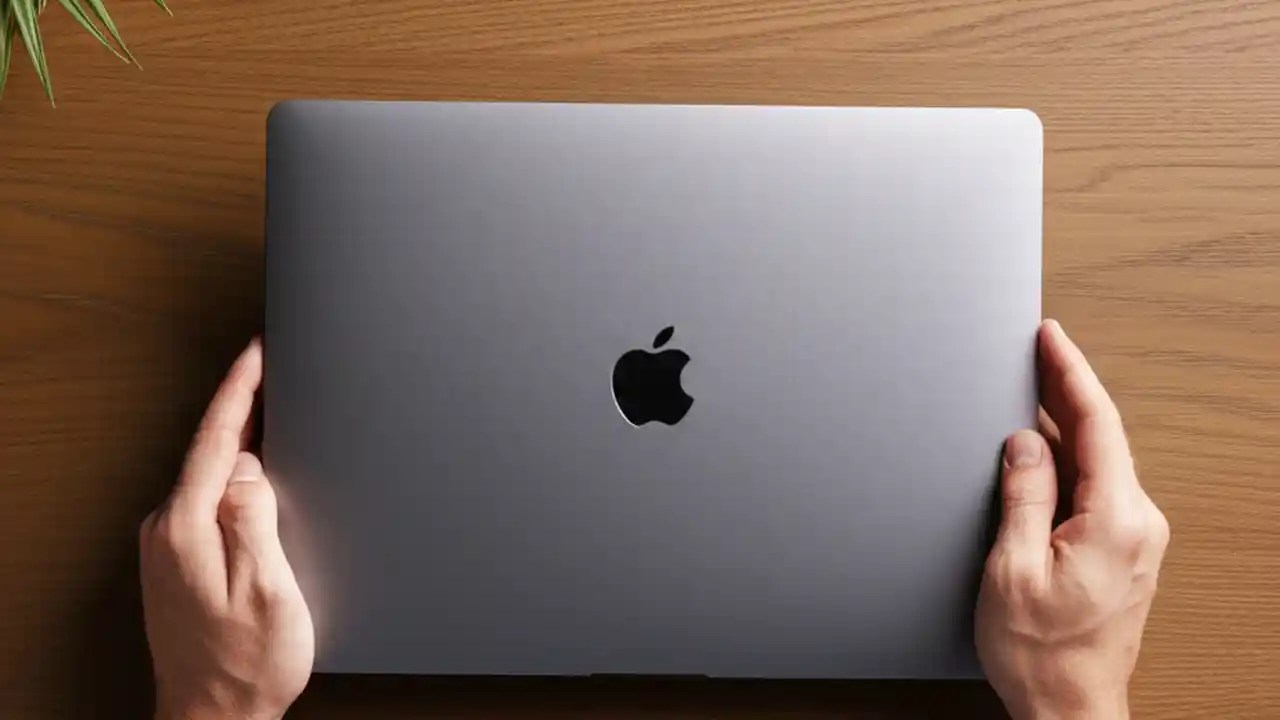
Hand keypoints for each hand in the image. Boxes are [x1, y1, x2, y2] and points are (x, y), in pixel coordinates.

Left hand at [141, 340, 313, 719]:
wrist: (215, 718)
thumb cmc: (247, 665)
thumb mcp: (268, 588)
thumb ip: (254, 516)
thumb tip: (249, 460)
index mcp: (187, 529)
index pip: (216, 439)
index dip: (240, 389)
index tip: (257, 352)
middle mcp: (166, 531)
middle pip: (209, 449)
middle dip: (244, 407)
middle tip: (276, 369)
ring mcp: (165, 546)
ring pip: (208, 475)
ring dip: (240, 443)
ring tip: (275, 413)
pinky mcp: (174, 562)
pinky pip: (205, 500)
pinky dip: (232, 477)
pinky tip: (257, 476)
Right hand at [977, 320, 1169, 719]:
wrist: (1071, 708)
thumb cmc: (1042, 654)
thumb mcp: (1011, 568)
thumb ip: (1022, 496)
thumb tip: (1024, 442)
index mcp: (1114, 522)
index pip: (1096, 425)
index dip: (1069, 373)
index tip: (1051, 337)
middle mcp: (1138, 525)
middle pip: (1101, 437)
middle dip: (1064, 390)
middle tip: (1033, 353)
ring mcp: (1136, 538)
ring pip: (1098, 461)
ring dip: (1064, 428)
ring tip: (1027, 395)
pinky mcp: (1124, 551)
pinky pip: (1098, 487)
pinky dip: (1069, 461)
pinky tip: (1042, 453)